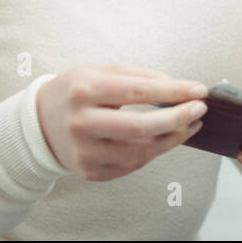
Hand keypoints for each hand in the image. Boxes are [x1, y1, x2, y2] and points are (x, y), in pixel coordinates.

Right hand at [36, 64, 207, 180]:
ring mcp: (84, 152)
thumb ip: (140, 76)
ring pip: (140, 152)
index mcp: (85, 90)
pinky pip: (131, 166)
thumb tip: (179, 88)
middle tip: (200, 110)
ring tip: (189, 125)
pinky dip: (154, 153)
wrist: (41, 121)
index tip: (200, 90)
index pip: (138, 92)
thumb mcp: (103, 71)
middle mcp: (81, 123)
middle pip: (141, 127)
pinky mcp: (89, 171)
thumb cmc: (78, 90)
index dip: (174, 92)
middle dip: (177, 119)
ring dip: (172, 139)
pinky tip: (166, 139)